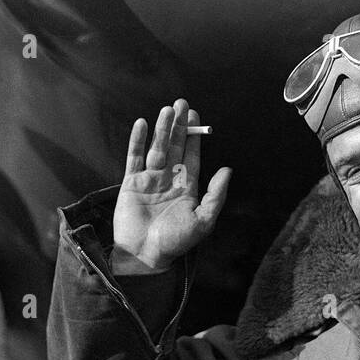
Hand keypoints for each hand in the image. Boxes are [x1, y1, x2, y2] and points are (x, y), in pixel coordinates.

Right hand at [111, 99, 230, 274]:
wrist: (144, 255)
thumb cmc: (175, 242)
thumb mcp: (203, 222)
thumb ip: (215, 196)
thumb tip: (227, 170)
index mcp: (187, 186)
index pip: (192, 155)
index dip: (194, 136)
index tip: (196, 117)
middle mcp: (169, 179)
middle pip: (174, 146)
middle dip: (179, 126)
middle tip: (182, 103)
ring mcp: (150, 179)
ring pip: (157, 148)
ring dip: (161, 129)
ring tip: (166, 110)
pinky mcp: (131, 183)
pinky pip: (134, 157)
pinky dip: (138, 140)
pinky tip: (142, 124)